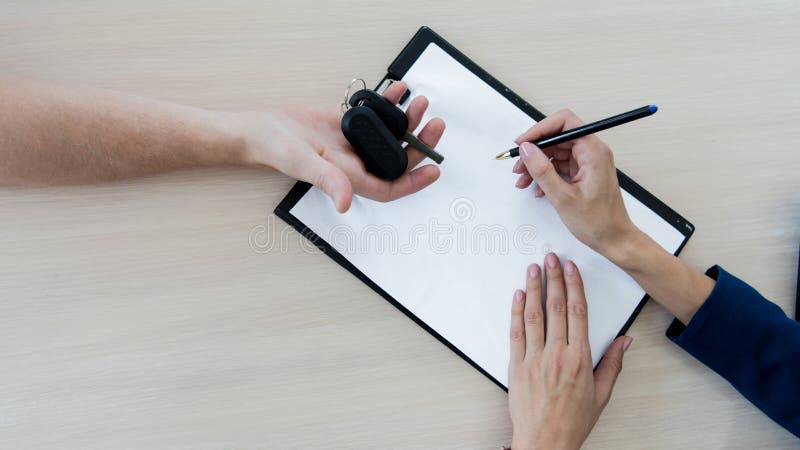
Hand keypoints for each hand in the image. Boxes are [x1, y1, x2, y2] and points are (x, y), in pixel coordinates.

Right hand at [237, 81, 444, 211]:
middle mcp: (357, 163)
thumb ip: (327, 180)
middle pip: (399, 159)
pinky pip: (378, 117)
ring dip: (409, 121)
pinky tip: (399, 90)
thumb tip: (343, 202)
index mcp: (350, 178)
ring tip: (419, 103)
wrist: (263, 128)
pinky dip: (390, 103)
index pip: (391, 187)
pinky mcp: (350, 126)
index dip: (416, 182)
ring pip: (392, 136)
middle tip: (435, 124)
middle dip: (420, 143)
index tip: (435, 169)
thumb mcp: (304, 163)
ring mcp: (355, 144)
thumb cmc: (278, 150)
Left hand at [508, 253, 631, 449]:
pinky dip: (516, 312)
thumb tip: (624, 340)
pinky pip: (516, 333)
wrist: (545, 441)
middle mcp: (556, 355)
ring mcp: (534, 359)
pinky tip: (518, 296)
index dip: (574, 286)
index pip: (578, 313)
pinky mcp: (516, 366)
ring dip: (533, 289)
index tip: (571, 269)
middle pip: (556, 308)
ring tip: (533, 269)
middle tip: (551, 259)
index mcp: (579, 359)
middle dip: (554, 279)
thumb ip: (612, 363)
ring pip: (534, 316)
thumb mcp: (601, 394)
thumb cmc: (573, 421)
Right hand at [511, 109, 635, 256]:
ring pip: (556, 152)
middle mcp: (592, 152)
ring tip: (523, 181)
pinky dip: (546, 174)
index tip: (523, 143)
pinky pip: (560, 165)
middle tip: (519, 166)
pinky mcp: (584, 172)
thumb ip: (542, 170)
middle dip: (535, 151)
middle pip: (557, 137)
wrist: (614, 239)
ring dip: (537, 165)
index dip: (540, 130)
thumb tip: (527, 150)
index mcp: (593, 152)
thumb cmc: (598, 222)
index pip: (564, 123)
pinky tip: (538, 188)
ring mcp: (588, 162)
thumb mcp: (563, 197)